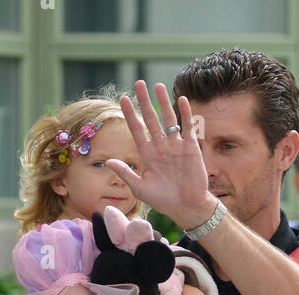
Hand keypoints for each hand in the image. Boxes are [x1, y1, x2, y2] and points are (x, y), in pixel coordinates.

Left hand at [105, 81, 216, 230]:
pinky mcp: (191, 148)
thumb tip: (108, 161)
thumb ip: (125, 173)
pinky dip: (185, 114)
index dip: (130, 114)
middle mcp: (160, 146)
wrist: (187, 207)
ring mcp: (175, 146)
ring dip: (163, 102)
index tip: (122, 99)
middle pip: (151, 119)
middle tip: (139, 82)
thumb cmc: (163, 200)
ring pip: (168, 119)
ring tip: (157, 85)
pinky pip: (187, 128)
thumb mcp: (140, 189)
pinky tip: (181, 100)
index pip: (137, 129)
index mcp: (147, 154)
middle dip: (144, 102)